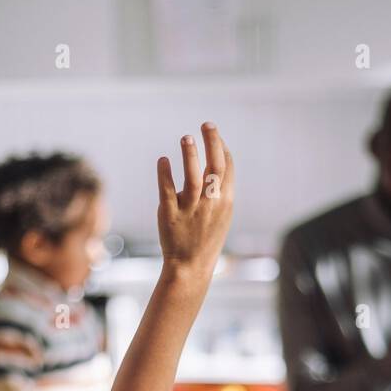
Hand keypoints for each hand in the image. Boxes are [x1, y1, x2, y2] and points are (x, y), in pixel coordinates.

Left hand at [157, 122, 233, 273]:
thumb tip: (213, 156)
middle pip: (215, 168)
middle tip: (207, 124)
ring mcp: (190, 210)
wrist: (191, 266)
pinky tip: (163, 160)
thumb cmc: (206, 235)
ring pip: (192, 178)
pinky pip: (167, 191)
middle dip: (213, 143)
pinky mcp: (170, 215)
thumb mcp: (221, 212)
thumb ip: (219, 187)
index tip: (213, 131)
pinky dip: (165, 174)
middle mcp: (210, 204)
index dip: (221, 146)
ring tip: (186, 137)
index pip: (227, 167)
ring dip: (190, 155)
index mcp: (225, 201)